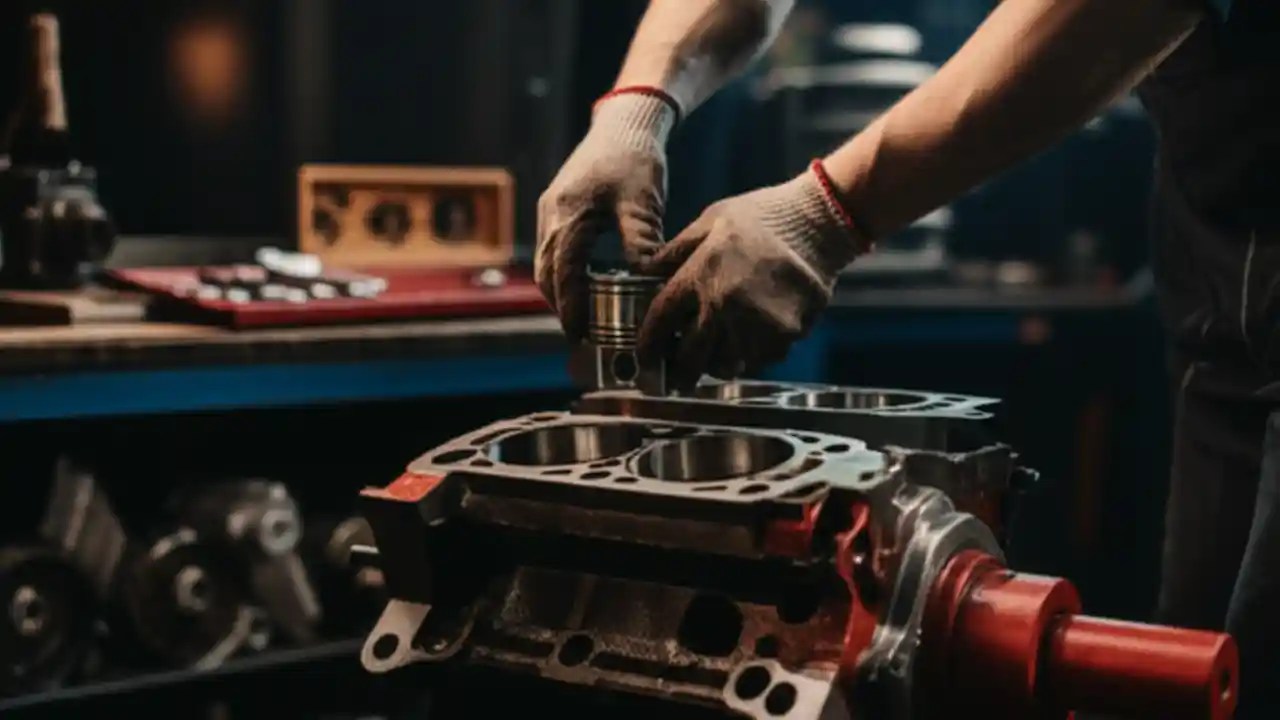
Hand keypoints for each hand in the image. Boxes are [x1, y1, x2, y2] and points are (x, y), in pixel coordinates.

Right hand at [535, 91, 677, 340]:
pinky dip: (562, 272)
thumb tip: (648, 279)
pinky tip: (582, 284)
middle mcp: (551, 213)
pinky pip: (553, 249)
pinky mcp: (558, 207)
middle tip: (581, 335)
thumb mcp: (642, 202)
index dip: (570, 306)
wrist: (625, 121)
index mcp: (569, 213)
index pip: (563, 273)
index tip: (579, 333)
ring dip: (559, 290)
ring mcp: (551, 209)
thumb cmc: (636, 157)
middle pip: (546, 273)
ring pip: (546, 262)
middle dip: (560, 306)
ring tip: (581, 316)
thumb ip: (641, 241)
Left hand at [637, 161, 866, 391]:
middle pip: (690, 357)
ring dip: (714, 367)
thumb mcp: (709, 221)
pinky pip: (759, 360)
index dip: (648, 346)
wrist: (819, 222)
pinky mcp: (786, 334)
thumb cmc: (762, 217)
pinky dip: (748, 358)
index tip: (645, 358)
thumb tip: (644, 272)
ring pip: (725, 365)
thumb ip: (675, 252)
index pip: (661, 322)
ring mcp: (757, 324)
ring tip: (711, 363)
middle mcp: (725, 306)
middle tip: (674, 379)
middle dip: (678, 372)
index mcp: (700, 275)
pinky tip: (746, 345)